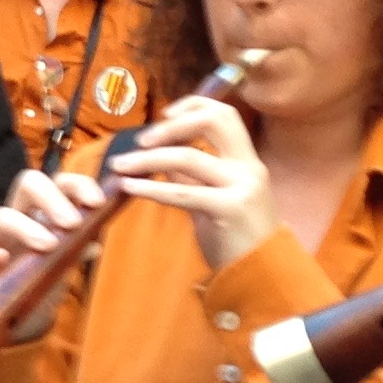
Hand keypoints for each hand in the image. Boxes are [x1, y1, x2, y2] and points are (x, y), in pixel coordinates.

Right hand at [0, 164, 102, 339]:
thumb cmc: (27, 293)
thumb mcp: (55, 275)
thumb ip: (71, 256)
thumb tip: (94, 244)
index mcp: (40, 217)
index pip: (59, 186)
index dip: (78, 186)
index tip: (97, 202)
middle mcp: (14, 221)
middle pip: (28, 184)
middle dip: (52, 197)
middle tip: (71, 223)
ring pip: (1, 216)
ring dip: (26, 227)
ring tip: (48, 246)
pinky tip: (1, 260)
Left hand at [107, 92, 272, 273]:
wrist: (262, 277)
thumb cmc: (237, 241)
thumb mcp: (216, 200)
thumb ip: (194, 176)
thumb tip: (161, 155)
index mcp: (247, 160)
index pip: (225, 114)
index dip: (193, 106)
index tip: (165, 114)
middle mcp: (248, 167)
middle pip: (213, 121)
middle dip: (171, 125)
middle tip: (140, 140)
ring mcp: (241, 187)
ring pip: (189, 157)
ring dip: (148, 158)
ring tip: (120, 165)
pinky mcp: (228, 210)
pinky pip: (182, 192)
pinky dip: (150, 187)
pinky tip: (129, 187)